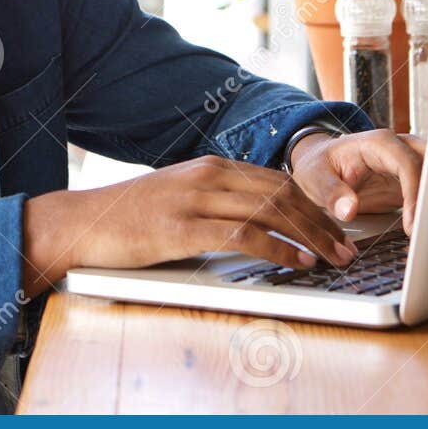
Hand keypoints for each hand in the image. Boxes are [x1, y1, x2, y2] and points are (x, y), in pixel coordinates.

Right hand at [20, 156, 356, 295]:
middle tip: (347, 247)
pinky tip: (297, 262)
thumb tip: (257, 223)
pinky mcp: (181, 229)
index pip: (276, 180)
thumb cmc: (127, 218)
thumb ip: (215, 203)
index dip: (314, 204)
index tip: (336, 227)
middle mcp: (207, 176)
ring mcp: (194, 200)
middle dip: (322, 221)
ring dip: (310, 237)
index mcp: (209, 166)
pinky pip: (243, 235)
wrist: (80, 223)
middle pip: (282, 192)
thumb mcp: (178, 199)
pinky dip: (278, 249)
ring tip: (334, 258)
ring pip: (270, 210)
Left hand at [287, 128, 425, 232]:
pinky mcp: (410, 181)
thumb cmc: (317, 166)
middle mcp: (399, 148)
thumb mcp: (315, 177)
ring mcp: (407, 163)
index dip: (414, 193)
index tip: (412, 223)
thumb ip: (331, 192)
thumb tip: (348, 210)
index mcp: (378, 143)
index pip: (407, 164)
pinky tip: (427, 232)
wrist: (319, 165)